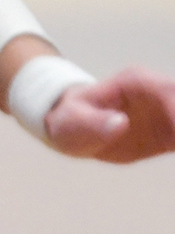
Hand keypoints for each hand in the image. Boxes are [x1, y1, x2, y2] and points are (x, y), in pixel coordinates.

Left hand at [45, 68, 174, 163]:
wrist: (76, 130)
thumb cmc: (69, 121)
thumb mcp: (71, 123)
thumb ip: (93, 123)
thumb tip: (120, 123)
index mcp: (135, 82)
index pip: (167, 89)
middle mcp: (158, 91)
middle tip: (174, 141)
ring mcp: (169, 111)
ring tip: (173, 146)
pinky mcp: (173, 132)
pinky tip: (174, 151)